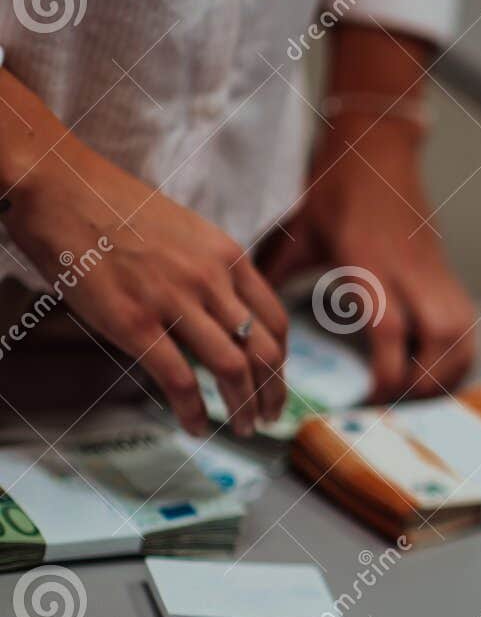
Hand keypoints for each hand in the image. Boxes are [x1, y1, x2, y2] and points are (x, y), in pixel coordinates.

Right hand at [1, 125, 288, 436]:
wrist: (61, 189)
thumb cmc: (115, 209)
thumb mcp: (186, 232)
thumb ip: (212, 270)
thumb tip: (226, 312)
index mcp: (228, 257)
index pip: (275, 321)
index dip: (283, 360)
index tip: (277, 380)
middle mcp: (212, 280)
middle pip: (265, 351)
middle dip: (273, 392)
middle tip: (270, 416)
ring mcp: (175, 302)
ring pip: (233, 370)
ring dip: (244, 408)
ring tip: (243, 427)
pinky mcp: (136, 323)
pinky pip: (181, 382)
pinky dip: (195, 412)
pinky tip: (197, 426)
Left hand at [260, 115, 477, 399]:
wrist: (377, 147)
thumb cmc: (335, 187)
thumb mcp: (298, 231)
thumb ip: (274, 274)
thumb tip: (241, 313)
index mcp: (372, 264)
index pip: (392, 330)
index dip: (387, 373)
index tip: (367, 400)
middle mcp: (412, 273)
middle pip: (441, 340)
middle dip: (422, 382)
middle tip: (392, 405)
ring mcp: (436, 275)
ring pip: (462, 335)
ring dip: (447, 374)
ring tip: (418, 397)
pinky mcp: (449, 276)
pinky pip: (470, 326)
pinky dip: (462, 356)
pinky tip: (442, 373)